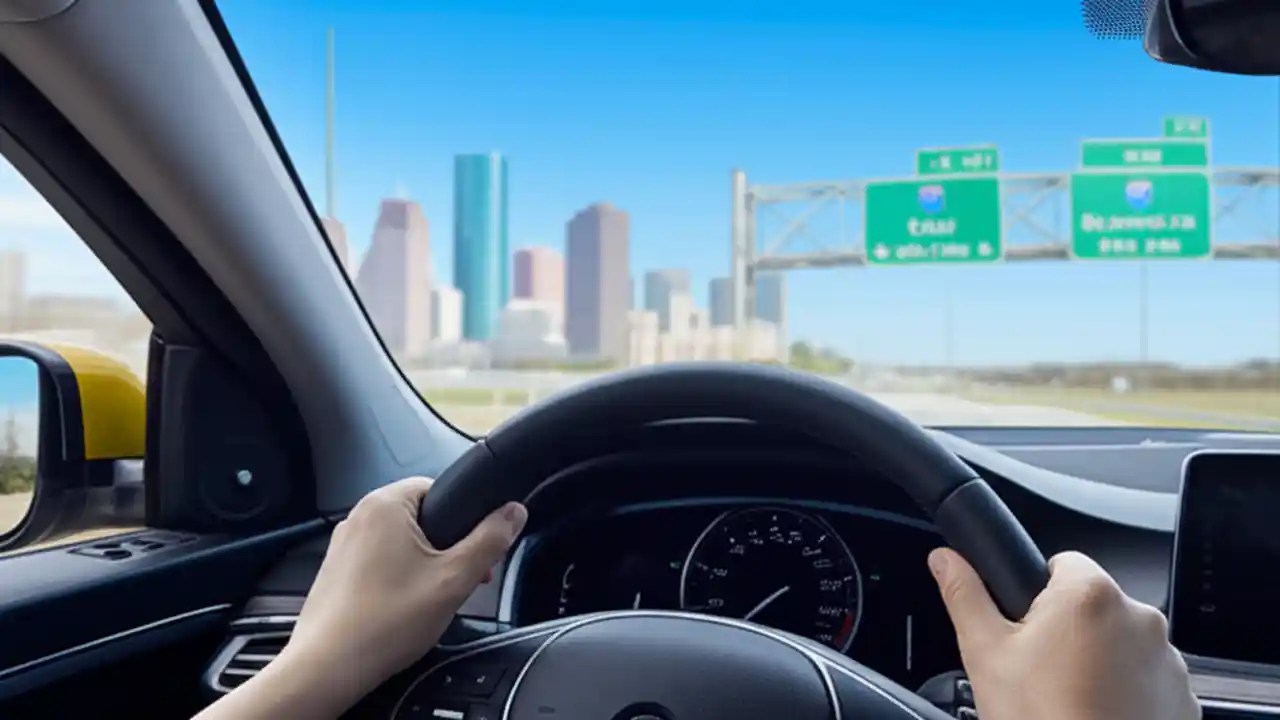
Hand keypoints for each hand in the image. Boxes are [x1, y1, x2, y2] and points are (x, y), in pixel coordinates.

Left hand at [196, 476, 526, 719]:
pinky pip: (379, 561)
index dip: (465, 518)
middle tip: (458, 580)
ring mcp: (343, 544)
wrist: (329, 667)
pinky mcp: (336, 570)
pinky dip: (397, 578)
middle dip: (447, 546)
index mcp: (386, 504)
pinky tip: (404, 608)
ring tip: (430, 599)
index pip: (439, 488)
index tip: (476, 549)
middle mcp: (359, 516)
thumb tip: (513, 512)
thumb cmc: (384, 623)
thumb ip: (489, 541)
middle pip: (421, 517)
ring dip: (423, 564)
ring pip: (400, 541)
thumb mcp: (454, 580)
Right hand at [929, 548, 1199, 719]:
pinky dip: (1127, 692)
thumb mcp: (985, 654)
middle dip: (1069, 630)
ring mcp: (1168, 660)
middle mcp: (1139, 618)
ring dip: (1101, 660)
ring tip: (1070, 700)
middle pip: (1093, 606)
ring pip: (1121, 643)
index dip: (1038, 595)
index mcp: (1089, 595)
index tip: (1027, 630)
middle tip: (1041, 672)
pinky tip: (1097, 714)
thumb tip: (946, 560)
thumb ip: (965, 595)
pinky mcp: (1183, 698)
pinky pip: (1148, 680)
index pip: (1062, 563)